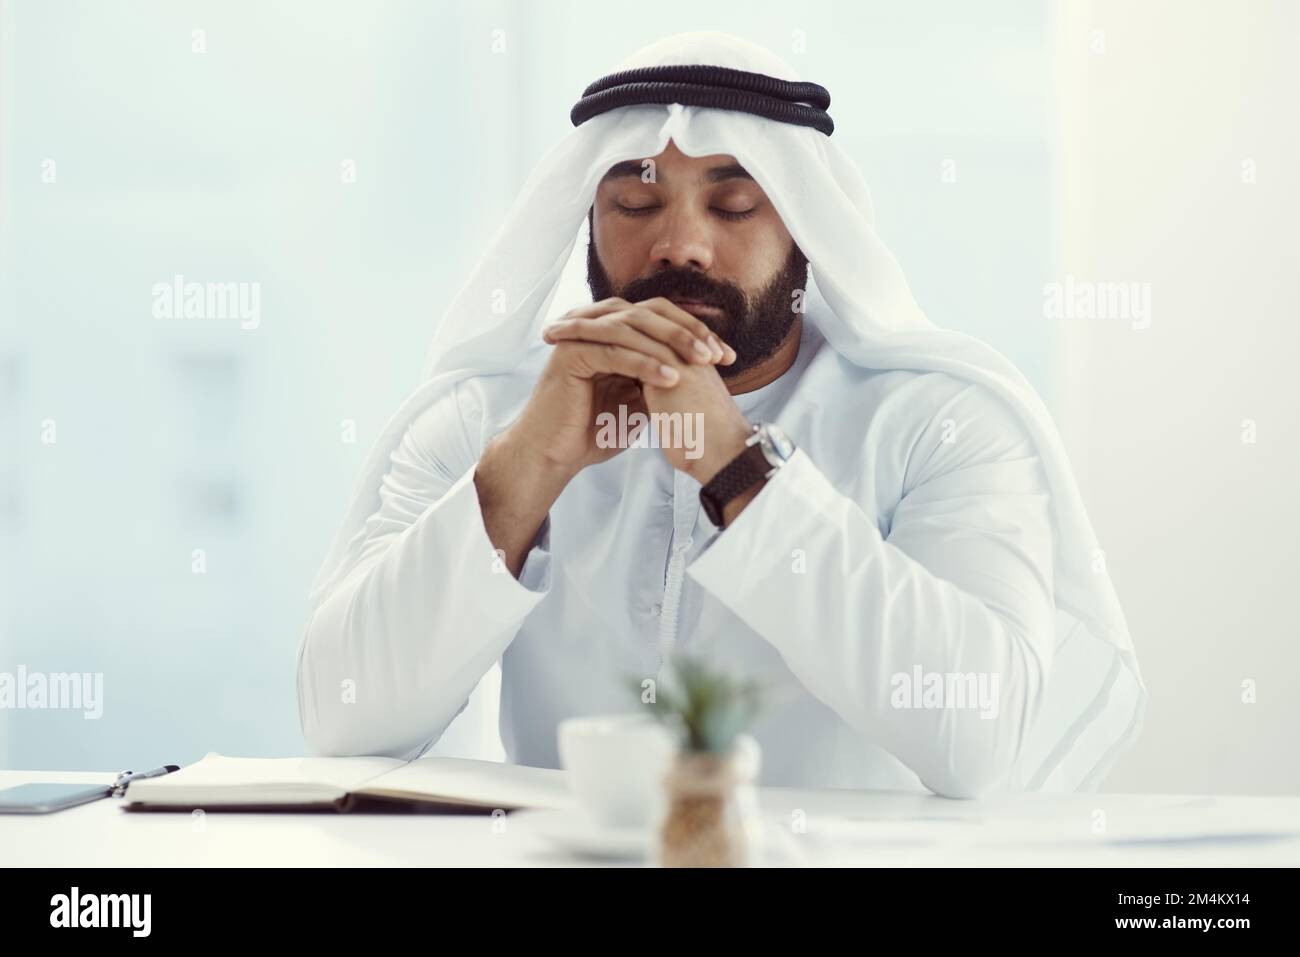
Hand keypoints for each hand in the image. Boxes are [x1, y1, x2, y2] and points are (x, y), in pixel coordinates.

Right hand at [506, 298, 732, 477]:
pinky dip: (644, 362)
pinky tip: (670, 377)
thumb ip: (660, 379)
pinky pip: (614, 351)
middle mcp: (595, 327)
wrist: (554, 456)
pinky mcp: (569, 353)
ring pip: (632, 326)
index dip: (694, 332)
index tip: (726, 356)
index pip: (659, 318)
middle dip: (688, 331)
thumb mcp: (639, 402)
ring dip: (671, 342)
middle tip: (716, 354)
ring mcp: (579, 336)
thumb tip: (699, 370)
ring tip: (701, 363)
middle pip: (649, 313)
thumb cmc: (591, 432)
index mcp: (611, 332)